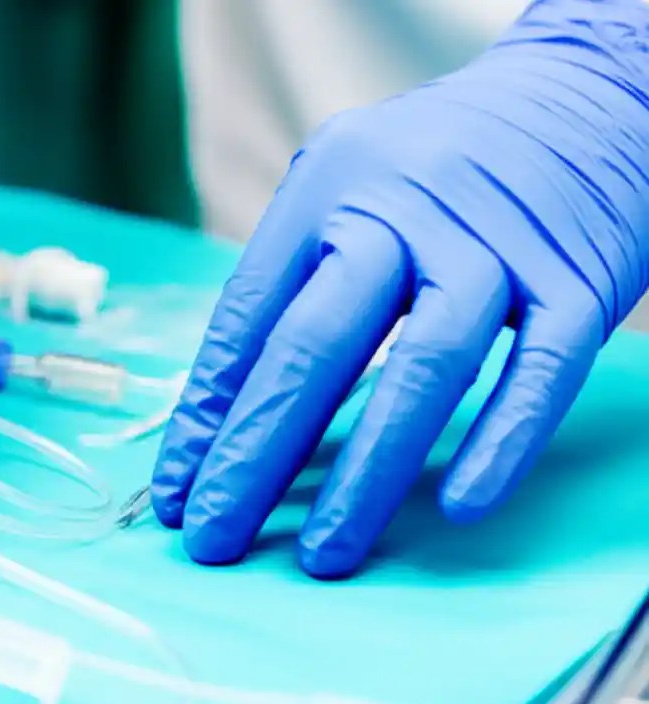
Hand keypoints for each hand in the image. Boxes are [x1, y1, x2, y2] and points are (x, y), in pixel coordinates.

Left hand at [152, 0, 648, 577]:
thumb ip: (288, 276)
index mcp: (325, 191)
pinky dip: (498, 442)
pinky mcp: (576, 281)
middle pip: (316, 347)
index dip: (207, 413)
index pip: (248, 317)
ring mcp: (492, 248)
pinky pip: (536, 374)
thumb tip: (222, 407)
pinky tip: (460, 504)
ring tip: (323, 550)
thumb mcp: (341, 183)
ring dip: (368, 471)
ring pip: (423, 369)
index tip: (179, 489)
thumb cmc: (436, 163)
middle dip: (256, 452)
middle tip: (217, 535)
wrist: (582, 94)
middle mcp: (401, 214)